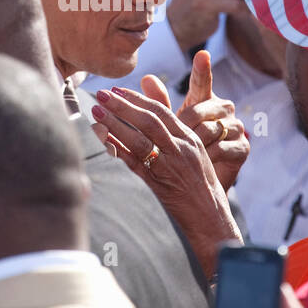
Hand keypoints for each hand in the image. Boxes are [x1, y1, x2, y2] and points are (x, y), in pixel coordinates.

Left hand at [90, 82, 239, 277]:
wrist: (211, 217)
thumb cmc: (201, 185)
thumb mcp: (193, 153)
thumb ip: (173, 131)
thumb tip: (151, 112)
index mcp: (190, 139)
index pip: (161, 111)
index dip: (138, 98)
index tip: (117, 90)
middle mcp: (181, 149)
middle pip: (149, 120)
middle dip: (123, 105)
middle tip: (101, 94)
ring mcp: (170, 166)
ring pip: (140, 139)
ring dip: (115, 123)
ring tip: (95, 111)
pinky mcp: (159, 184)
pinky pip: (134, 162)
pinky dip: (117, 149)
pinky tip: (102, 138)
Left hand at [173, 50, 248, 191]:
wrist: (205, 185)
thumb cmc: (187, 149)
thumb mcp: (172, 127)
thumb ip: (159, 103)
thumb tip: (146, 77)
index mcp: (206, 100)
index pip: (202, 82)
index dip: (202, 69)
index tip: (202, 54)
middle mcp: (223, 110)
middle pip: (198, 112)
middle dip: (181, 128)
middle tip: (166, 140)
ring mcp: (235, 128)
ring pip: (209, 131)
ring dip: (193, 145)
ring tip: (182, 156)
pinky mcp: (242, 147)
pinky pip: (221, 149)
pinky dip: (208, 157)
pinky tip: (202, 164)